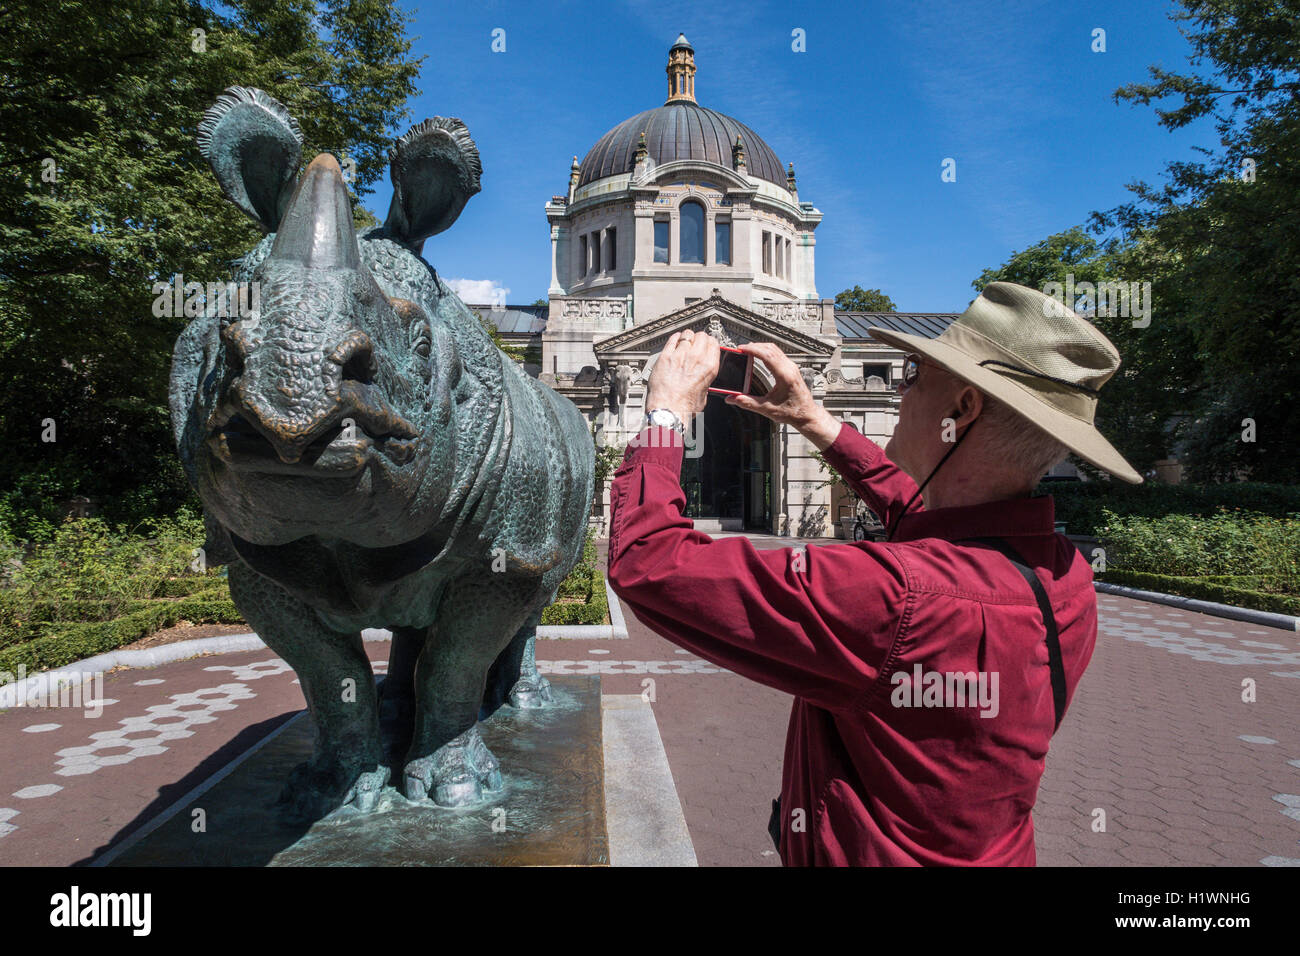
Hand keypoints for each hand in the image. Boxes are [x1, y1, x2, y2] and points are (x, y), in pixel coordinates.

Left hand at [644, 329, 719, 422]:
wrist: (668, 411)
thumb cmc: (684, 408)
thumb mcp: (704, 395)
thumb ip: (704, 381)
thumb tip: (702, 379)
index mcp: (709, 368)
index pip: (714, 343)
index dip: (709, 342)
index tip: (706, 344)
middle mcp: (696, 359)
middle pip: (701, 336)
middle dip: (698, 338)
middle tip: (695, 343)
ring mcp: (680, 356)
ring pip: (687, 334)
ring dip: (686, 338)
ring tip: (684, 342)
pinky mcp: (665, 357)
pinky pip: (672, 340)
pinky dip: (674, 338)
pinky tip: (674, 342)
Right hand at [723, 342, 840, 449]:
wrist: (807, 415)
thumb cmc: (792, 412)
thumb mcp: (767, 409)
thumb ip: (747, 403)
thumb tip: (732, 399)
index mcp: (784, 376)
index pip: (767, 355)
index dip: (752, 349)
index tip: (741, 348)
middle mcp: (790, 369)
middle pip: (770, 349)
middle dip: (755, 346)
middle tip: (741, 349)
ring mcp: (792, 367)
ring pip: (775, 349)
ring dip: (761, 347)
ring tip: (748, 350)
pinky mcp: (792, 369)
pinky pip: (778, 354)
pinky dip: (767, 352)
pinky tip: (759, 356)